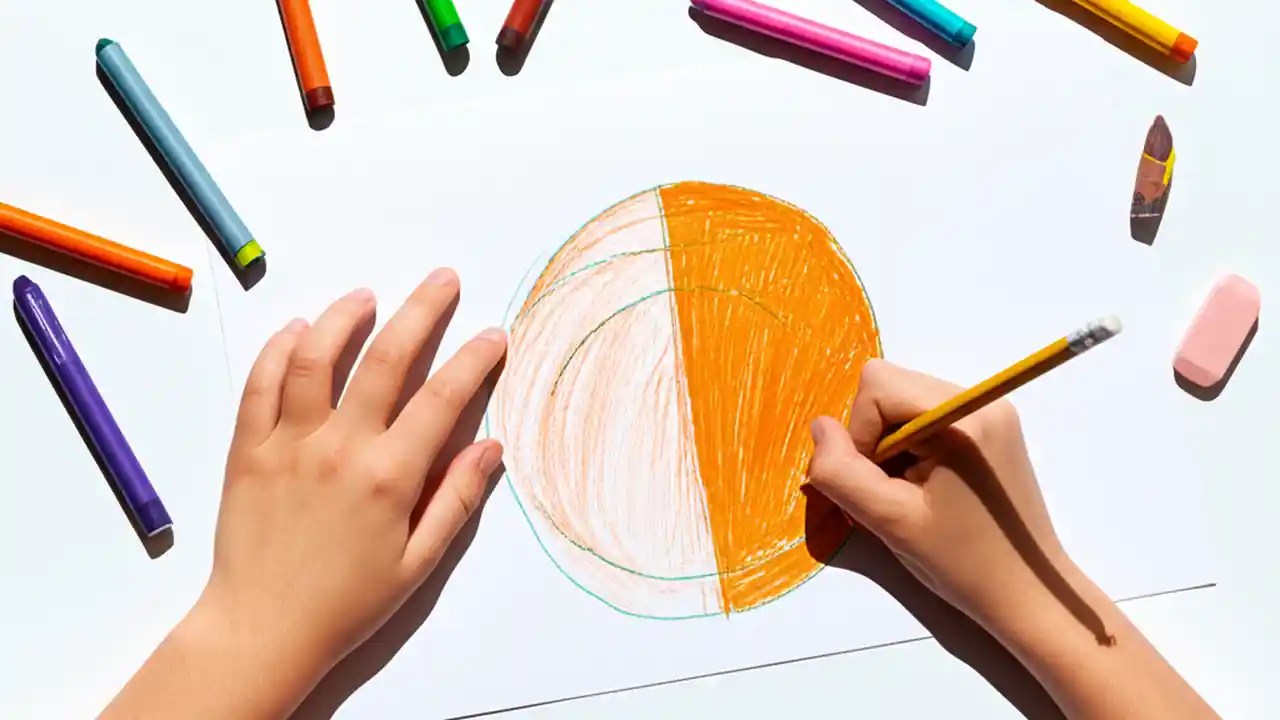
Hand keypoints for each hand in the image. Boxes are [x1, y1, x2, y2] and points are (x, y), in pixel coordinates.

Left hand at [111, 269, 507, 718]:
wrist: (262, 629)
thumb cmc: (347, 602)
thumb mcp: (418, 563)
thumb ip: (455, 500)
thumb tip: (491, 448)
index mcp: (389, 476)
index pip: (442, 398)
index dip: (473, 360)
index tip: (493, 335)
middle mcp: (340, 447)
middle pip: (387, 359)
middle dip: (422, 311)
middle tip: (442, 280)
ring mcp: (289, 443)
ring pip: (316, 357)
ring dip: (344, 317)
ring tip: (366, 296)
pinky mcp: (248, 449)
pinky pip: (262, 384)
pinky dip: (279, 349)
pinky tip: (298, 330)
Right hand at [807, 359, 1064, 636]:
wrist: (1030, 592)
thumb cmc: (962, 563)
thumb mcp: (891, 522)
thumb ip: (842, 473)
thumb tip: (819, 428)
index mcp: (961, 417)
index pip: (877, 384)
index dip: (859, 433)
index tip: (877, 485)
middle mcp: (980, 399)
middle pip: (890, 385)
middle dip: (873, 435)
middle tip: (892, 488)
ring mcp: (989, 411)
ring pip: (904, 399)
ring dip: (891, 442)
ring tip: (911, 491)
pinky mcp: (990, 427)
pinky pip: (926, 415)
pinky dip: (911, 445)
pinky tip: (927, 485)